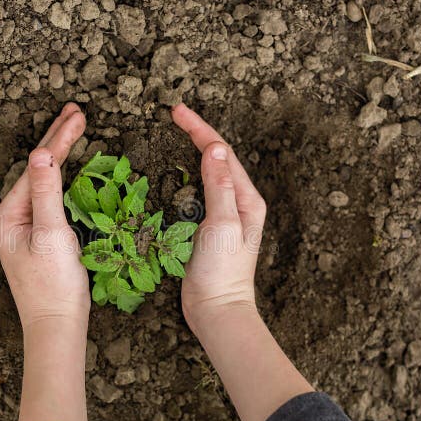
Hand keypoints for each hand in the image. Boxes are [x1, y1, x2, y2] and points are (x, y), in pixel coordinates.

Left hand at [0, 103, 91, 420]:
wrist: (56, 326)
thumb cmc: (53, 285)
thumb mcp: (51, 234)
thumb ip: (46, 193)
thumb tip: (39, 154)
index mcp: (8, 215)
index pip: (37, 167)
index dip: (59, 139)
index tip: (79, 115)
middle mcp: (11, 218)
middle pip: (36, 170)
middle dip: (57, 139)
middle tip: (76, 111)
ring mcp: (24, 228)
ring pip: (43, 181)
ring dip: (59, 155)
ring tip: (73, 129)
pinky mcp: (38, 238)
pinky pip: (48, 197)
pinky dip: (62, 178)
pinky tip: (70, 170)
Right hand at [171, 104, 266, 335]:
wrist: (216, 310)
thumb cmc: (222, 271)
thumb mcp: (222, 223)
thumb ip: (219, 186)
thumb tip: (216, 148)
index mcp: (246, 199)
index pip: (223, 153)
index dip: (200, 129)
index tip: (177, 110)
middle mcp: (238, 203)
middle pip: (217, 159)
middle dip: (197, 134)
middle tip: (174, 114)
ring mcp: (224, 215)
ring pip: (208, 174)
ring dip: (192, 152)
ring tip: (176, 133)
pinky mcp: (209, 229)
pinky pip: (198, 194)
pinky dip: (186, 177)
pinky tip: (174, 173)